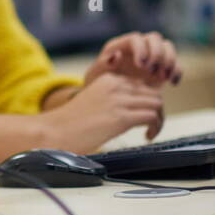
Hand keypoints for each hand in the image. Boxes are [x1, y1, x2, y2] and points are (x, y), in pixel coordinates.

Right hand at [42, 73, 165, 152]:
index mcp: (107, 79)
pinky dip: (156, 128)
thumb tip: (133, 109)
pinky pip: (153, 117)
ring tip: (150, 131)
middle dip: (156, 110)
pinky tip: (147, 136)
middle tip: (150, 125)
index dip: (146, 101)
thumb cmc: (71, 122)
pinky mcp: (122, 117)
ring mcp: (119, 100)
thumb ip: (112, 99)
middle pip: (153, 93)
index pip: (141, 85)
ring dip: (159, 120)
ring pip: (157, 104)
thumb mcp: (93, 100)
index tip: (142, 115)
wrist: (55, 131)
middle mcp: (115, 85)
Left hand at [83, 30, 180, 88]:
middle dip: (156, 54)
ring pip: (168, 47)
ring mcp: (151, 56)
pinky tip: (172, 83)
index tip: (140, 65)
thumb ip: (104, 65)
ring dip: (169, 61)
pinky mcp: (162, 68)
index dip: (141, 49)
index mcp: (121, 45)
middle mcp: (138, 47)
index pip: (136, 38)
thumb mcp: (96, 75)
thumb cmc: (99, 83)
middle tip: (152, 72)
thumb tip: (116, 55)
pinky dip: (178, 71)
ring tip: (162, 78)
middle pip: (155, 38)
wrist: (108, 95)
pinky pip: (176, 63)